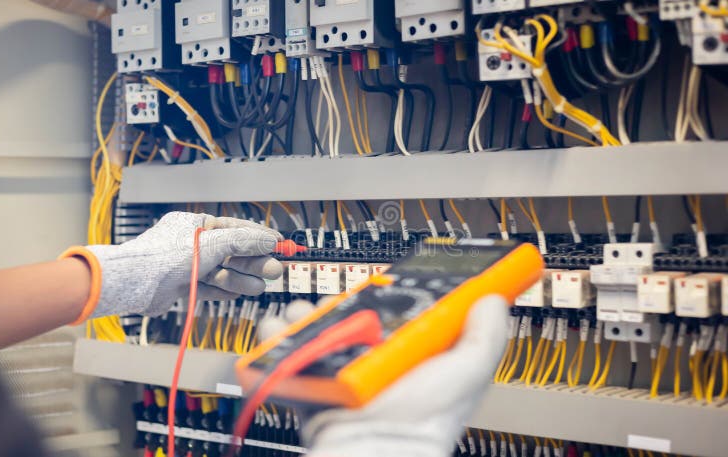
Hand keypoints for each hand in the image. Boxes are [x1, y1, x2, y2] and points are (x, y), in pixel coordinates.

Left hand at [86, 212, 283, 316]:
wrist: (137, 282)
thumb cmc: (167, 255)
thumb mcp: (214, 243)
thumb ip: (243, 241)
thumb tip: (268, 239)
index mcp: (197, 225)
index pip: (235, 228)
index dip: (258, 237)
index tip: (277, 244)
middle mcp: (192, 243)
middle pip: (230, 253)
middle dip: (253, 262)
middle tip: (273, 270)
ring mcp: (186, 265)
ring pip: (220, 272)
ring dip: (240, 279)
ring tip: (258, 287)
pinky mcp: (182, 286)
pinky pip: (208, 287)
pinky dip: (223, 290)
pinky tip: (238, 293)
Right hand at [258, 295, 507, 456]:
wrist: (377, 453)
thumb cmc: (424, 421)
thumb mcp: (467, 372)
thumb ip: (485, 336)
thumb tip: (494, 300)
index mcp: (407, 360)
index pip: (393, 318)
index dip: (384, 298)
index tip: (377, 285)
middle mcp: (372, 367)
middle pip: (348, 321)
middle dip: (336, 305)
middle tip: (334, 300)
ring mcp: (340, 378)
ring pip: (315, 335)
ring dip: (302, 318)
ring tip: (301, 314)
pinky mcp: (314, 389)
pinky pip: (289, 359)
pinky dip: (277, 343)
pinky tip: (278, 331)